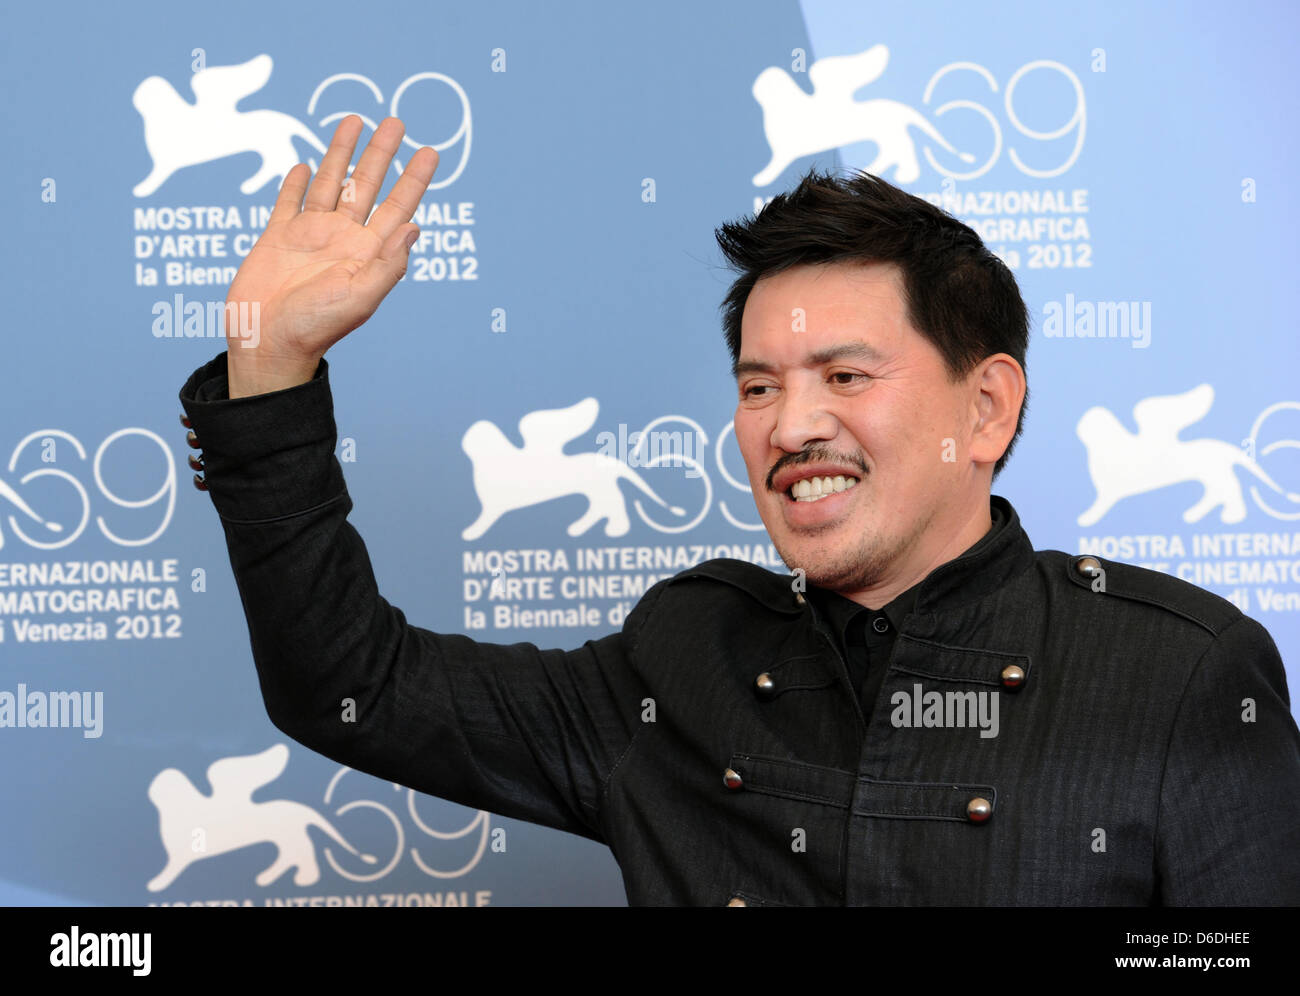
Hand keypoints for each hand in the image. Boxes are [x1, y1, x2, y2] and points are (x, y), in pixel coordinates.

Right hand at [224, 115, 438, 396]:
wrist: (267, 341)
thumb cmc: (317, 326)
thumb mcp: (361, 296)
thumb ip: (388, 263)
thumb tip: (415, 225)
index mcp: (367, 252)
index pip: (398, 207)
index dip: (414, 180)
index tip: (429, 151)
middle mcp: (342, 238)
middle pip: (366, 185)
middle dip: (381, 154)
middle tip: (396, 121)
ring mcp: (310, 235)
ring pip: (328, 183)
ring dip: (341, 153)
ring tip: (353, 120)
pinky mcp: (277, 237)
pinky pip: (288, 202)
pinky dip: (294, 182)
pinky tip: (302, 164)